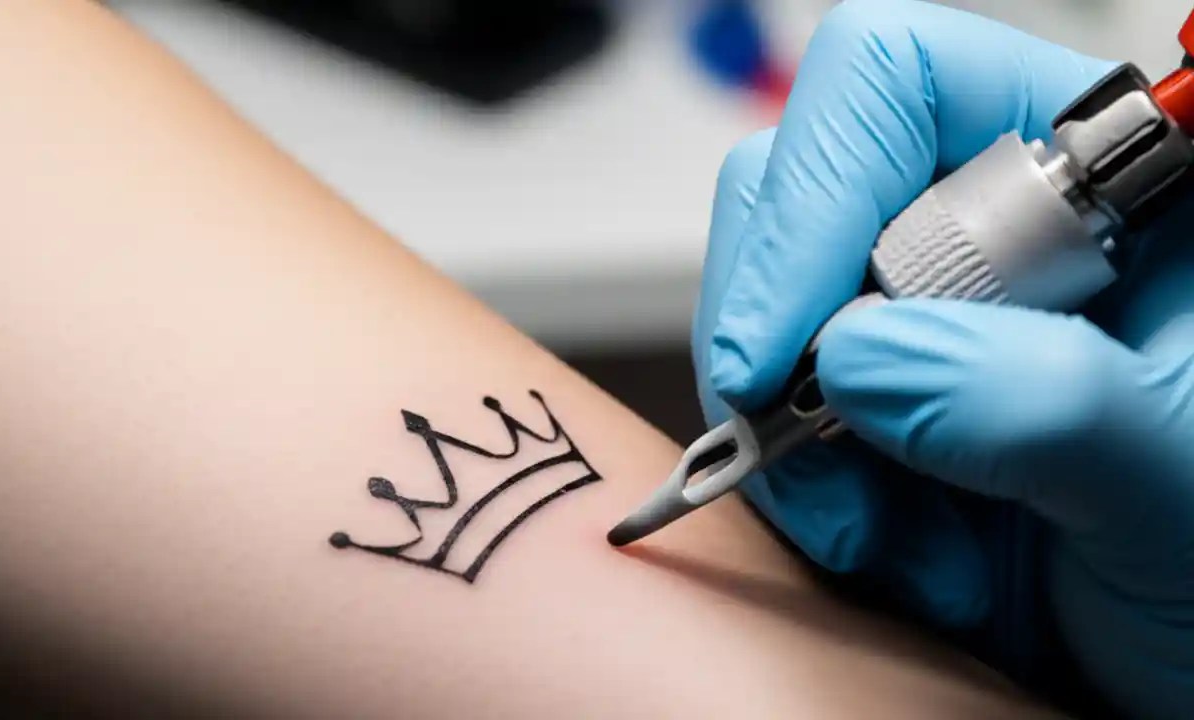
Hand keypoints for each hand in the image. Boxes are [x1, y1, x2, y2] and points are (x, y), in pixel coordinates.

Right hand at [692, 1, 1193, 716]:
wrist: (1186, 662)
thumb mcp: (1179, 495)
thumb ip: (1047, 407)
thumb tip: (858, 355)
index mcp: (1100, 182)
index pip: (900, 83)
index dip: (818, 195)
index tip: (782, 351)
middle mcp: (992, 226)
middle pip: (797, 190)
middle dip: (789, 346)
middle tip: (831, 463)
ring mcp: (920, 312)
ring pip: (764, 306)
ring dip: (800, 447)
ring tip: (903, 543)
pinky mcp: (873, 391)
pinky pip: (765, 400)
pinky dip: (803, 490)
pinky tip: (899, 550)